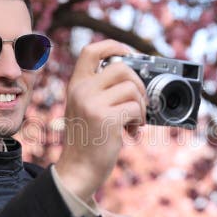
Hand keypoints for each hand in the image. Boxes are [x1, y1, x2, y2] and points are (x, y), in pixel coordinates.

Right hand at [54, 40, 145, 200]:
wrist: (77, 171)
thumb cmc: (87, 142)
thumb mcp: (86, 109)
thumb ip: (101, 92)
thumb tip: (135, 80)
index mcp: (76, 85)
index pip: (92, 50)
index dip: (114, 46)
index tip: (130, 54)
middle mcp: (81, 90)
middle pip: (121, 67)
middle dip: (138, 84)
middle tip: (138, 102)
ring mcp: (91, 103)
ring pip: (131, 87)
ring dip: (140, 106)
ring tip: (134, 121)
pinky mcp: (104, 119)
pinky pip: (134, 108)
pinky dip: (139, 120)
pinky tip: (131, 132)